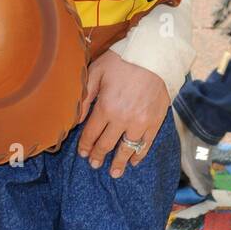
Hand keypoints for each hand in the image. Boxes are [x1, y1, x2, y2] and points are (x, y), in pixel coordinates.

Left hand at [76, 50, 169, 177]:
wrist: (154, 56)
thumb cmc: (122, 61)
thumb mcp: (96, 73)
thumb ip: (85, 97)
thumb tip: (74, 119)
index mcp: (105, 108)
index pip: (91, 133)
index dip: (85, 145)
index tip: (82, 154)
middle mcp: (122, 120)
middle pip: (107, 144)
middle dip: (98, 156)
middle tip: (94, 164)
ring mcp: (141, 123)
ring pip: (126, 149)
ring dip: (119, 162)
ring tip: (114, 173)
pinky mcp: (156, 122)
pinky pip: (146, 144)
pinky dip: (139, 155)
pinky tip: (134, 161)